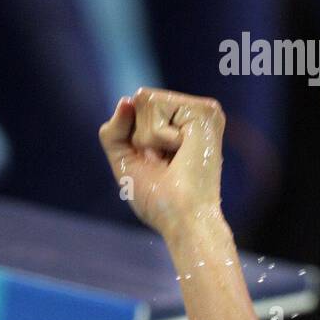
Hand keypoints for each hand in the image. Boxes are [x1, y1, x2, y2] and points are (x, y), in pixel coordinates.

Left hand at [98, 88, 224, 240]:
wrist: (182, 220)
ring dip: (148, 137)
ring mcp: (202, 110)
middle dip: (140, 136)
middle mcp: (192, 115)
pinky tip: (180, 152)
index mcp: (178, 126)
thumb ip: (114, 131)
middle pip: (140, 99)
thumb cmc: (158, 201)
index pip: (137, 107)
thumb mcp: (124, 162)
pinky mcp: (205, 111)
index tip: (156, 165)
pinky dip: (157, 135)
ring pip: (145, 99)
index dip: (132, 139)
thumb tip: (127, 99)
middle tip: (165, 163)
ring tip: (174, 159)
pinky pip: (155, 105)